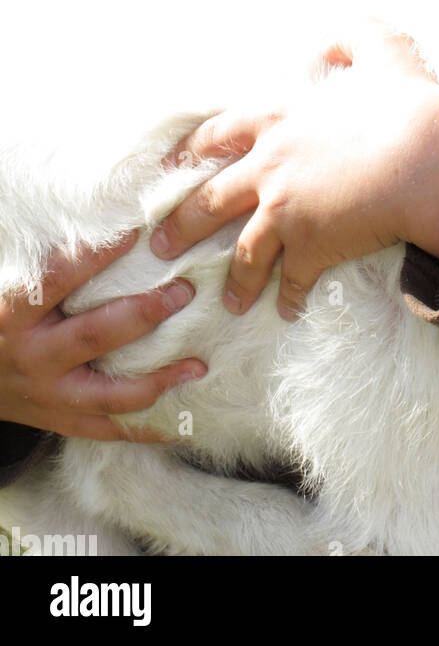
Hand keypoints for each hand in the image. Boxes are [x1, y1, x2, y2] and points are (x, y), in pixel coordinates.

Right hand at [0, 233, 206, 441]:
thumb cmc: (0, 322)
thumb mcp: (10, 293)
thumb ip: (49, 271)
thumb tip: (108, 228)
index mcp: (15, 317)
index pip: (56, 279)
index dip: (94, 256)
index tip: (134, 234)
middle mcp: (34, 358)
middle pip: (95, 335)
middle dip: (144, 313)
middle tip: (184, 292)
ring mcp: (48, 396)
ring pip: (109, 394)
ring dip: (158, 380)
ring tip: (198, 365)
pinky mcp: (61, 422)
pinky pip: (109, 430)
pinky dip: (146, 429)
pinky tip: (182, 419)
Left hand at [151, 23, 438, 319]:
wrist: (430, 161)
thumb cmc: (409, 105)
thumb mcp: (384, 51)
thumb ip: (354, 38)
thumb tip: (328, 43)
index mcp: (280, 119)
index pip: (220, 134)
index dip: (193, 150)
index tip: (173, 165)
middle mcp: (270, 166)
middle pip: (210, 200)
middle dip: (182, 225)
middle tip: (161, 244)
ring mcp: (286, 211)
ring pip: (244, 253)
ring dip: (235, 279)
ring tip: (228, 300)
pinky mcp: (311, 248)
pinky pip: (291, 281)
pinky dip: (288, 299)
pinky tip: (287, 311)